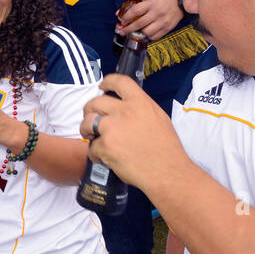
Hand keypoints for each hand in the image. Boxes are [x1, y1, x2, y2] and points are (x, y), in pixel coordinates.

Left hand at [80, 75, 188, 190]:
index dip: (107, 82)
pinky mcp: (105, 146)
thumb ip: (140, 108)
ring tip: (92, 136)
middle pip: (94, 102)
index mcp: (140, 102)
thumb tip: (125, 106)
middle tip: (92, 119)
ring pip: (86, 122)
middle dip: (89, 110)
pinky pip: (91, 147)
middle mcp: (124, 112)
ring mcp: (112, 129)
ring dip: (86, 130)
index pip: (118, 81)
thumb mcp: (158, 118)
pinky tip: (104, 157)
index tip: (102, 86)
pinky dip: (95, 154)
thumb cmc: (166, 149)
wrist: (168, 172)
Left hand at [117, 0, 182, 40]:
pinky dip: (148, 37)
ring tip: (135, 32)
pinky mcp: (167, 29)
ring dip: (139, 34)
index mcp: (151, 4)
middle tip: (123, 31)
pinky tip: (145, 33)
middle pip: (140, 23)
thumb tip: (118, 12)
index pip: (136, 11)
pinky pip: (154, 37)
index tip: (122, 21)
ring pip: (147, 32)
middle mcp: (157, 13)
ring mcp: (162, 22)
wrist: (178, 4)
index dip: (127, 17)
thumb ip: (134, 4)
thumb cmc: (160, 1)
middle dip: (129, 29)